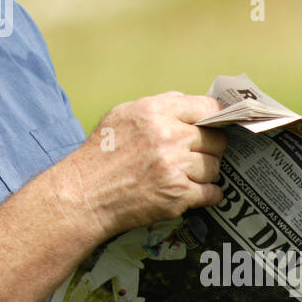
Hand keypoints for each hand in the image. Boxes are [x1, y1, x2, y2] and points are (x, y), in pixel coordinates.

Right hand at [59, 92, 227, 239]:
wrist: (84, 196)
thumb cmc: (99, 155)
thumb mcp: (121, 115)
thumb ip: (159, 106)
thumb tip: (193, 106)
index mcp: (155, 112)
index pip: (207, 107)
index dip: (217, 116)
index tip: (218, 124)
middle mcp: (168, 137)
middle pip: (216, 139)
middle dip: (209, 147)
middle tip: (195, 154)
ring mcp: (174, 167)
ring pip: (214, 167)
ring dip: (204, 173)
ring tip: (183, 175)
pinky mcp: (177, 195)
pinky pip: (212, 193)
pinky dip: (206, 195)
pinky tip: (192, 192)